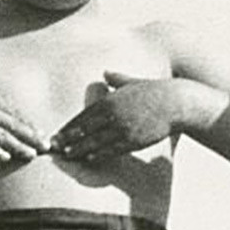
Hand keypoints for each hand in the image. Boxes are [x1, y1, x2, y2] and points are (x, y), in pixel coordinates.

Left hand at [50, 71, 198, 162]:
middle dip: (68, 139)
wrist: (176, 103)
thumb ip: (117, 79)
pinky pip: (113, 149)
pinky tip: (89, 157)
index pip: (84, 116)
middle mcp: (114, 114)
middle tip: (53, 147)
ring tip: (67, 154)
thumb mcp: (133, 82)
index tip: (57, 133)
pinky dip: (99, 153)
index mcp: (110, 100)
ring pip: (96, 141)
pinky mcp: (134, 140)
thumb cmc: (155, 91)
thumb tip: (106, 72)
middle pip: (85, 130)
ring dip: (80, 149)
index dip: (69, 126)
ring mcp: (123, 128)